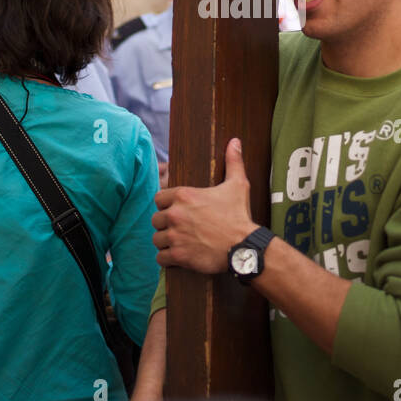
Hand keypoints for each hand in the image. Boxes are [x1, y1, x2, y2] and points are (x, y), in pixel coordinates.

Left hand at [152, 138, 253, 272]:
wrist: (244, 247)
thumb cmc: (239, 216)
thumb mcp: (237, 185)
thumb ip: (233, 162)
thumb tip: (235, 142)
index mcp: (183, 195)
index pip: (159, 198)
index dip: (167, 205)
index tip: (178, 211)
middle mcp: (175, 214)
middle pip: (156, 219)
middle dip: (166, 224)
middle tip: (180, 229)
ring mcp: (174, 236)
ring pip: (156, 239)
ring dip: (165, 242)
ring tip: (179, 243)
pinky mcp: (177, 256)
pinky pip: (160, 258)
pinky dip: (167, 259)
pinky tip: (178, 256)